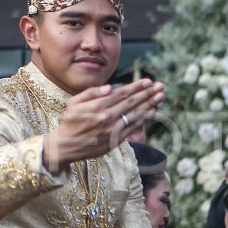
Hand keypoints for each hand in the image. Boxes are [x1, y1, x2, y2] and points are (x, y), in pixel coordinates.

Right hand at [42, 79, 165, 173]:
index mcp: (98, 106)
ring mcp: (113, 130)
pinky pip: (133, 128)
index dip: (136, 87)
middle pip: (132, 103)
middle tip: (160, 86)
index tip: (148, 81)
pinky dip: (143, 120)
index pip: (122, 94)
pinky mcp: (115, 141)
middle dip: (148, 93)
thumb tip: (110, 88)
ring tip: (161, 97)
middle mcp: (107, 117)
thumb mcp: (74, 103)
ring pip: (135, 115)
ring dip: (150, 104)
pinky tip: (151, 112)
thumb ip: (92, 93)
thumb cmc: (70, 122)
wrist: (66, 146)